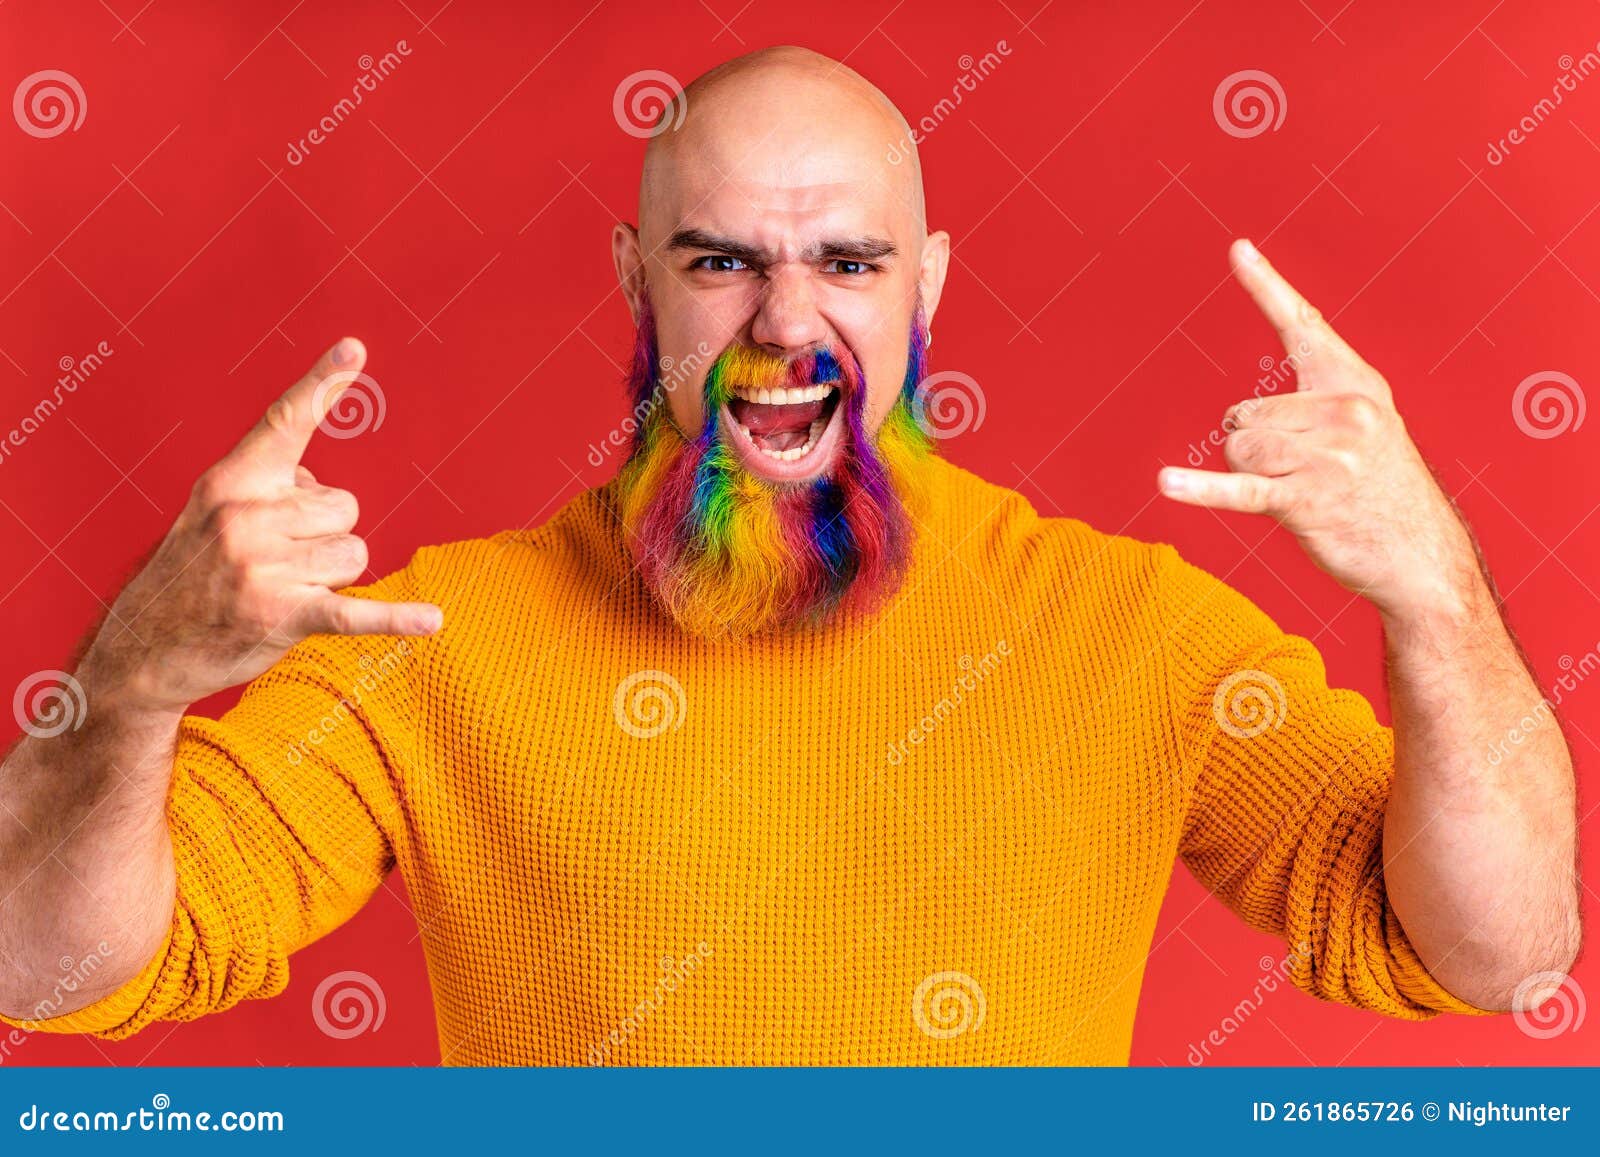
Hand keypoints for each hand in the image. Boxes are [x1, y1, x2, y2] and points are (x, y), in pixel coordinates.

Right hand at [83, 338, 442, 715]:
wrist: (144, 648)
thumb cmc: (192, 574)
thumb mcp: (212, 512)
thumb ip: (270, 486)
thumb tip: (318, 483)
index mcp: (231, 482)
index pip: (285, 423)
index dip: (322, 385)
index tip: (355, 348)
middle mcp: (246, 518)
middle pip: (345, 508)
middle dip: (325, 535)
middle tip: (278, 562)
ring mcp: (264, 568)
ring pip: (355, 555)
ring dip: (332, 578)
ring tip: (283, 590)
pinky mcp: (283, 617)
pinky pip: (355, 612)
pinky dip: (396, 619)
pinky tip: (430, 622)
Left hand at [1157, 239, 1481, 621]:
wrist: (1422, 557)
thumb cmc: (1381, 494)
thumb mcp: (1361, 433)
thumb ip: (1309, 410)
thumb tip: (1234, 424)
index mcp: (1355, 384)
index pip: (1302, 326)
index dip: (1267, 287)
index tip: (1237, 249)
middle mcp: (1343, 412)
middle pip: (1242, 414)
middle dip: (1255, 447)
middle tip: (1303, 474)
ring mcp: (1326, 457)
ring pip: (1235, 449)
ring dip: (1251, 477)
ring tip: (1298, 492)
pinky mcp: (1304, 501)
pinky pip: (1237, 489)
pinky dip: (1199, 490)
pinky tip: (1166, 484)